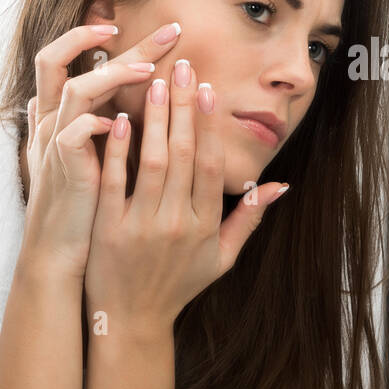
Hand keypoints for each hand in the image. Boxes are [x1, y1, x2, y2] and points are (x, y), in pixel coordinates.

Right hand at [19, 22, 183, 279]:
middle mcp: (49, 120)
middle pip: (63, 59)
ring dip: (115, 76)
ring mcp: (52, 143)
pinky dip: (98, 124)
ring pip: (75, 90)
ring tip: (152, 70)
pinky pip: (73, 134)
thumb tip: (114, 104)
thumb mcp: (88, 159)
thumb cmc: (80, 206)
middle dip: (111, 40)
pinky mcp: (63, 170)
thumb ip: (98, 127)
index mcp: (58, 114)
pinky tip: (126, 123)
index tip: (141, 29)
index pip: (64, 57)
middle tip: (170, 29)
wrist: (60, 253)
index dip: (89, 35)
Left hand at [84, 52, 289, 336]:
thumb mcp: (223, 258)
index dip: (210, 126)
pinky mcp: (108, 229)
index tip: (209, 90)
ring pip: (152, 162)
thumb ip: (249, 218)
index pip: (210, 166)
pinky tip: (119, 119)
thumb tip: (280, 185)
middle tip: (183, 67)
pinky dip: (117, 150)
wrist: (131, 320)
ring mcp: (141, 226)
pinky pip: (114, 182)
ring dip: (156, 119)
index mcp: (205, 225)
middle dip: (184, 108)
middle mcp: (177, 223)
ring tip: (156, 81)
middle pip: (184, 155)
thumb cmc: (178, 285)